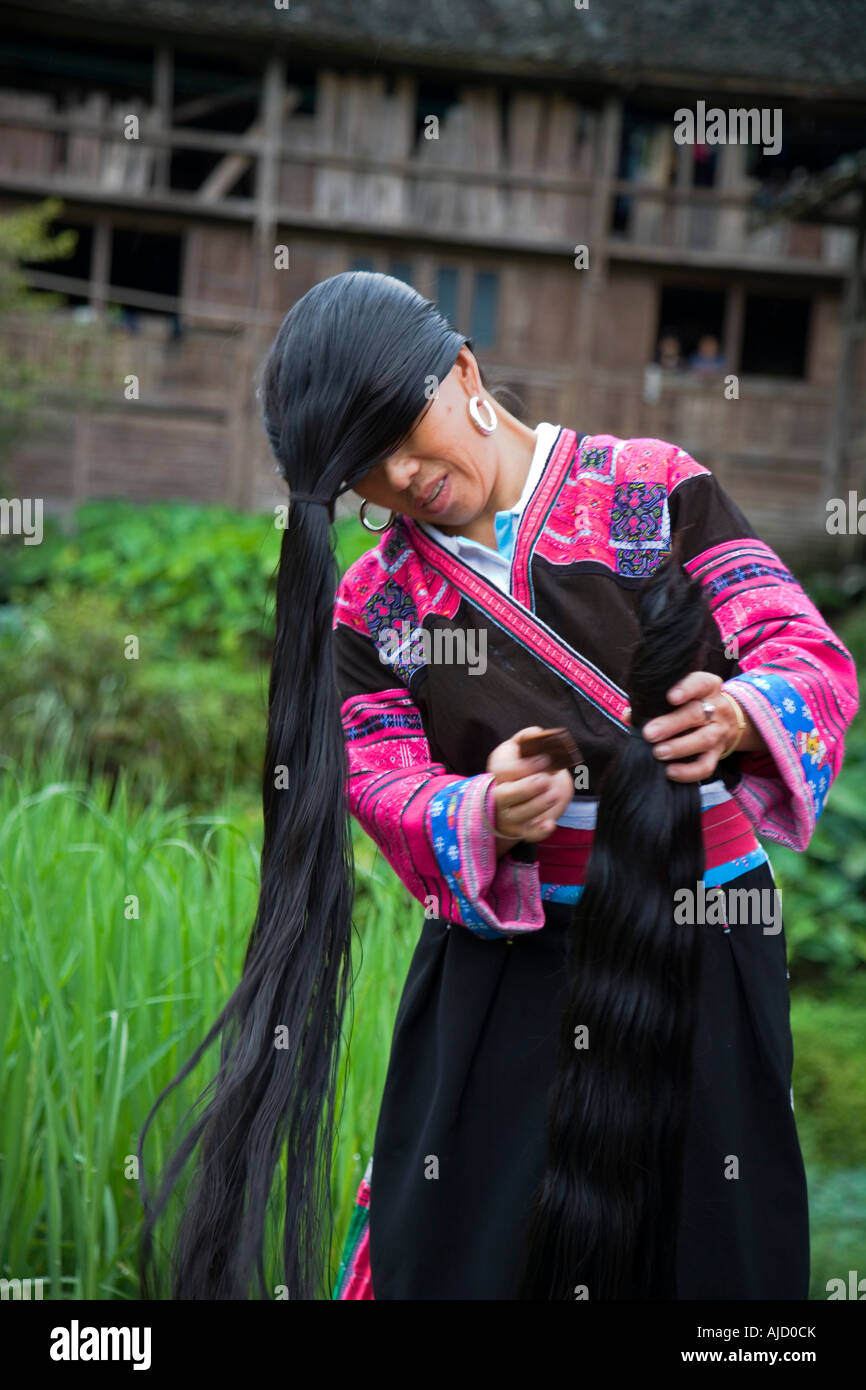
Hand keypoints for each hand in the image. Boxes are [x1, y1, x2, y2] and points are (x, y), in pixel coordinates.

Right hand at [486, 725, 574, 852]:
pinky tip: (550, 823)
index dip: (525, 766)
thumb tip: (537, 734)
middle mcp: (498, 792)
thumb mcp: (524, 748)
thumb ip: (529, 739)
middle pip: (502, 796)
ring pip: (516, 816)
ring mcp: (508, 813)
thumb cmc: (526, 765)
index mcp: (499, 768)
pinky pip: (527, 835)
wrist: (527, 789)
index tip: (546, 760)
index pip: (503, 771)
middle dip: (526, 788)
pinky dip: (539, 831)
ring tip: (553, 795)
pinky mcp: (521, 829)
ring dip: (537, 806)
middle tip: (546, 780)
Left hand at [633, 672, 762, 782]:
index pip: (700, 683)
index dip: (686, 689)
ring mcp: (719, 732)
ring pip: (704, 739)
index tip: (670, 697)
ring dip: (679, 747)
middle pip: (696, 714)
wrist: (727, 721)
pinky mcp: (717, 753)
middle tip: (649, 734)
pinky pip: (706, 766)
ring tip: (658, 753)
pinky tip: (670, 772)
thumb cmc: (691, 704)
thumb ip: (654, 702)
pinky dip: (688, 772)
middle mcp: (716, 708)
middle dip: (671, 724)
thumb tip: (628, 715)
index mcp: (706, 687)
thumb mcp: (679, 694)